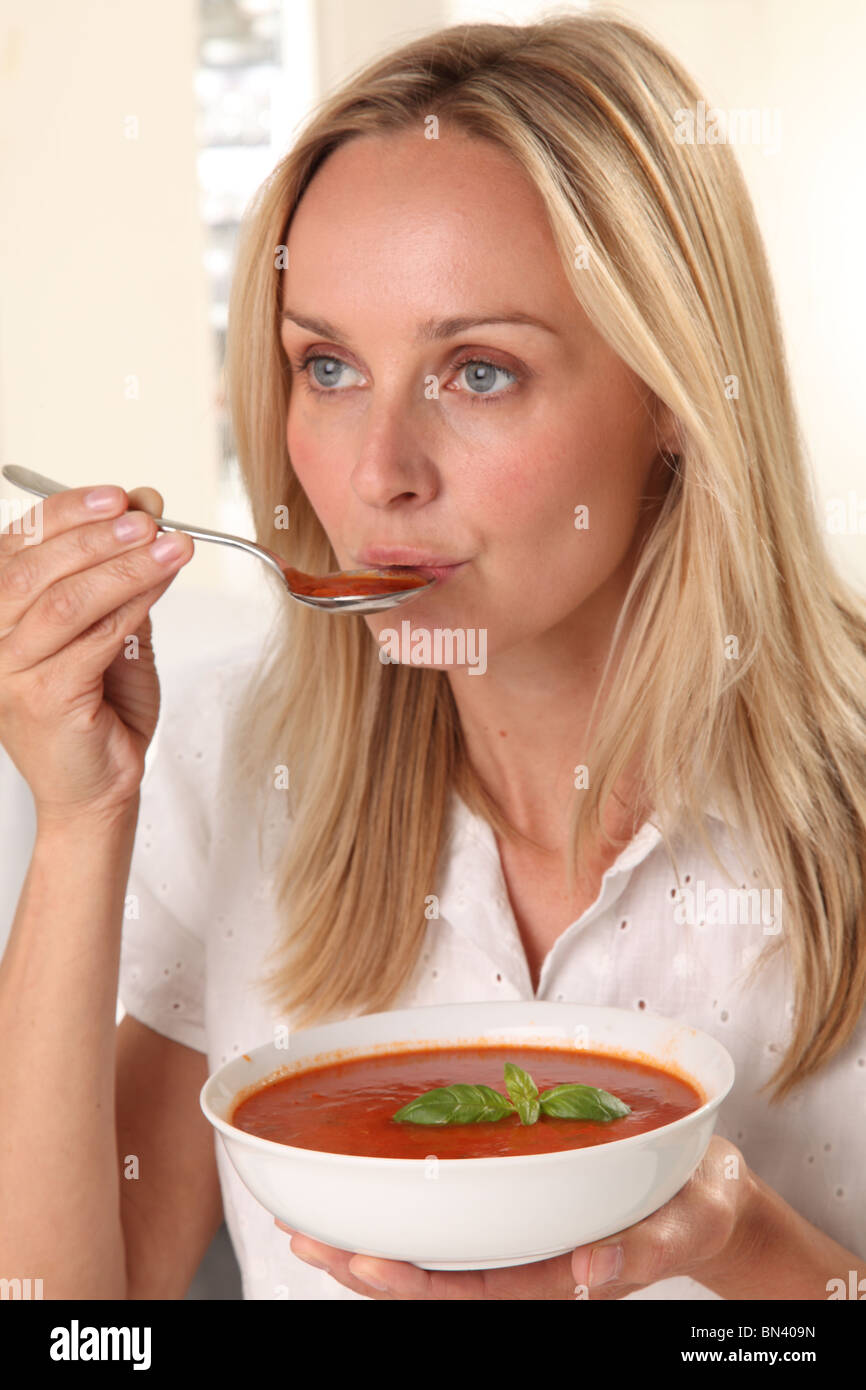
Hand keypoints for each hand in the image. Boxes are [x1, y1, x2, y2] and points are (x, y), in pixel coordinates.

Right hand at [0, 483, 193, 824]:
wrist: (99, 788)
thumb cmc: (100, 712)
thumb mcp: (114, 629)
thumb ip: (123, 575)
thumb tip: (147, 507)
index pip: (20, 545)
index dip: (68, 512)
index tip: (119, 495)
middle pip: (39, 568)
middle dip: (100, 535)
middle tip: (150, 519)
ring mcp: (9, 671)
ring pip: (67, 601)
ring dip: (125, 566)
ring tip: (170, 546)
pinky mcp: (43, 698)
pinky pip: (92, 639)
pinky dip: (132, 605)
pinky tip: (161, 585)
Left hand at [275, 1135, 759, 1298]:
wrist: (706, 1189)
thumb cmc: (696, 1204)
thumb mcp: (685, 1223)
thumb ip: (646, 1250)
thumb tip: (590, 1272)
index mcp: (562, 1274)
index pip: (478, 1292)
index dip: (416, 1283)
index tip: (363, 1260)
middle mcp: (528, 1263)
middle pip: (436, 1282)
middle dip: (367, 1266)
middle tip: (304, 1238)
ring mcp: (516, 1241)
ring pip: (432, 1255)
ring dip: (370, 1242)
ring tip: (304, 1224)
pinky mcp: (513, 1211)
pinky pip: (449, 1222)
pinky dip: (401, 1210)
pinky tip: (357, 1195)